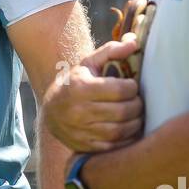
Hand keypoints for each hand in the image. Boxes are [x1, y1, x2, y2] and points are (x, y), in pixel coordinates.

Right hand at [42, 38, 143, 152]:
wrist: (51, 111)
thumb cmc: (75, 83)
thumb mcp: (89, 64)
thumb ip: (112, 51)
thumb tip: (134, 42)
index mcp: (80, 87)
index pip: (121, 89)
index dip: (133, 87)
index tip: (132, 86)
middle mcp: (78, 111)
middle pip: (123, 111)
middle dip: (137, 105)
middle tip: (137, 101)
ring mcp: (81, 131)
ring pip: (120, 131)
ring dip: (135, 123)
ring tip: (136, 115)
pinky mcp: (84, 147)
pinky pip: (113, 147)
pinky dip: (126, 140)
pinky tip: (129, 130)